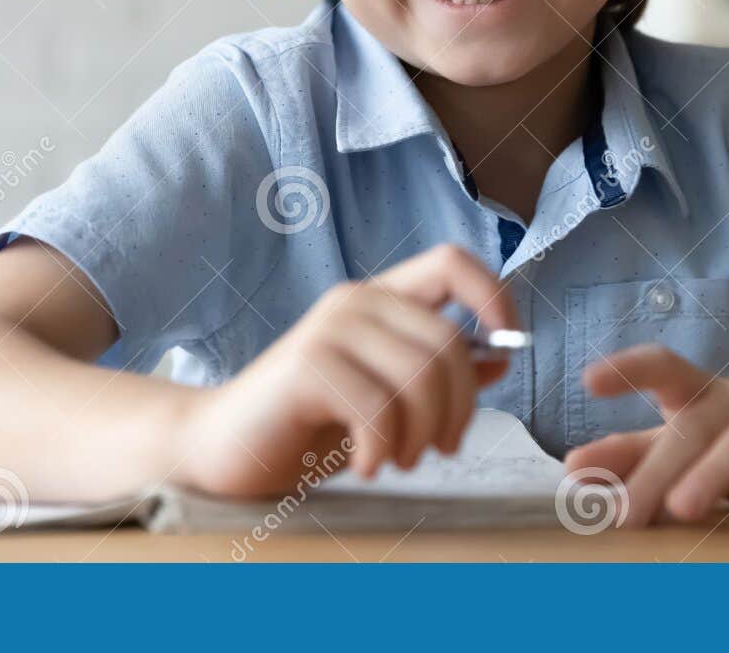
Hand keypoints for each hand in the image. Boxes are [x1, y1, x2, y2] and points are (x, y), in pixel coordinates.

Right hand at [170, 244, 518, 497]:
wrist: (219, 449)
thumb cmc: (305, 425)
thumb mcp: (384, 397)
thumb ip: (436, 372)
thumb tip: (501, 356)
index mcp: (379, 299)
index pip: (454, 262)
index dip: (495, 296)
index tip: (510, 344)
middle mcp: (354, 301)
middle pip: (448, 344)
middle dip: (459, 410)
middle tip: (437, 449)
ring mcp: (328, 329)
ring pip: (421, 377)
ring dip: (423, 437)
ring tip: (399, 459)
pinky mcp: (306, 366)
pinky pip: (380, 409)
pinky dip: (385, 451)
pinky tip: (368, 465)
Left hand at [566, 345, 728, 526]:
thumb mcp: (694, 445)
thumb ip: (634, 455)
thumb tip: (572, 467)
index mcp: (704, 398)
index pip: (665, 368)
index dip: (628, 369)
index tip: (589, 381)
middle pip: (695, 426)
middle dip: (658, 470)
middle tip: (625, 517)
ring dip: (714, 473)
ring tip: (683, 508)